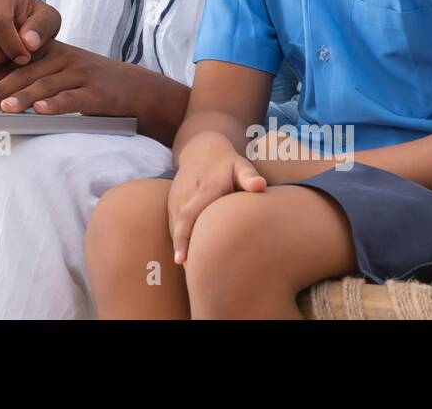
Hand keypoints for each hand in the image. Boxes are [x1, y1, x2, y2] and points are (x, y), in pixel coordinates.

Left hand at [0, 39, 132, 117]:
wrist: (137, 90)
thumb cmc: (90, 85)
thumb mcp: (62, 74)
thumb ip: (33, 80)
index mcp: (51, 52)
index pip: (15, 64)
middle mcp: (64, 59)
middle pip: (26, 73)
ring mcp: (81, 74)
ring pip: (47, 85)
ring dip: (23, 97)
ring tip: (4, 108)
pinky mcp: (97, 92)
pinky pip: (74, 98)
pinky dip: (57, 104)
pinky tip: (42, 111)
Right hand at [168, 132, 265, 264]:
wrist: (201, 151)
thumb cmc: (228, 164)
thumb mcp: (241, 166)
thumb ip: (249, 177)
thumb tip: (259, 185)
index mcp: (203, 190)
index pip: (189, 216)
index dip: (183, 238)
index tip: (181, 260)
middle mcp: (185, 196)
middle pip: (180, 228)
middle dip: (183, 253)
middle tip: (191, 280)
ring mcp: (175, 200)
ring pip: (175, 229)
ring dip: (181, 250)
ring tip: (192, 276)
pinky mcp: (172, 205)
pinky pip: (174, 227)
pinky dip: (179, 243)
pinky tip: (190, 261)